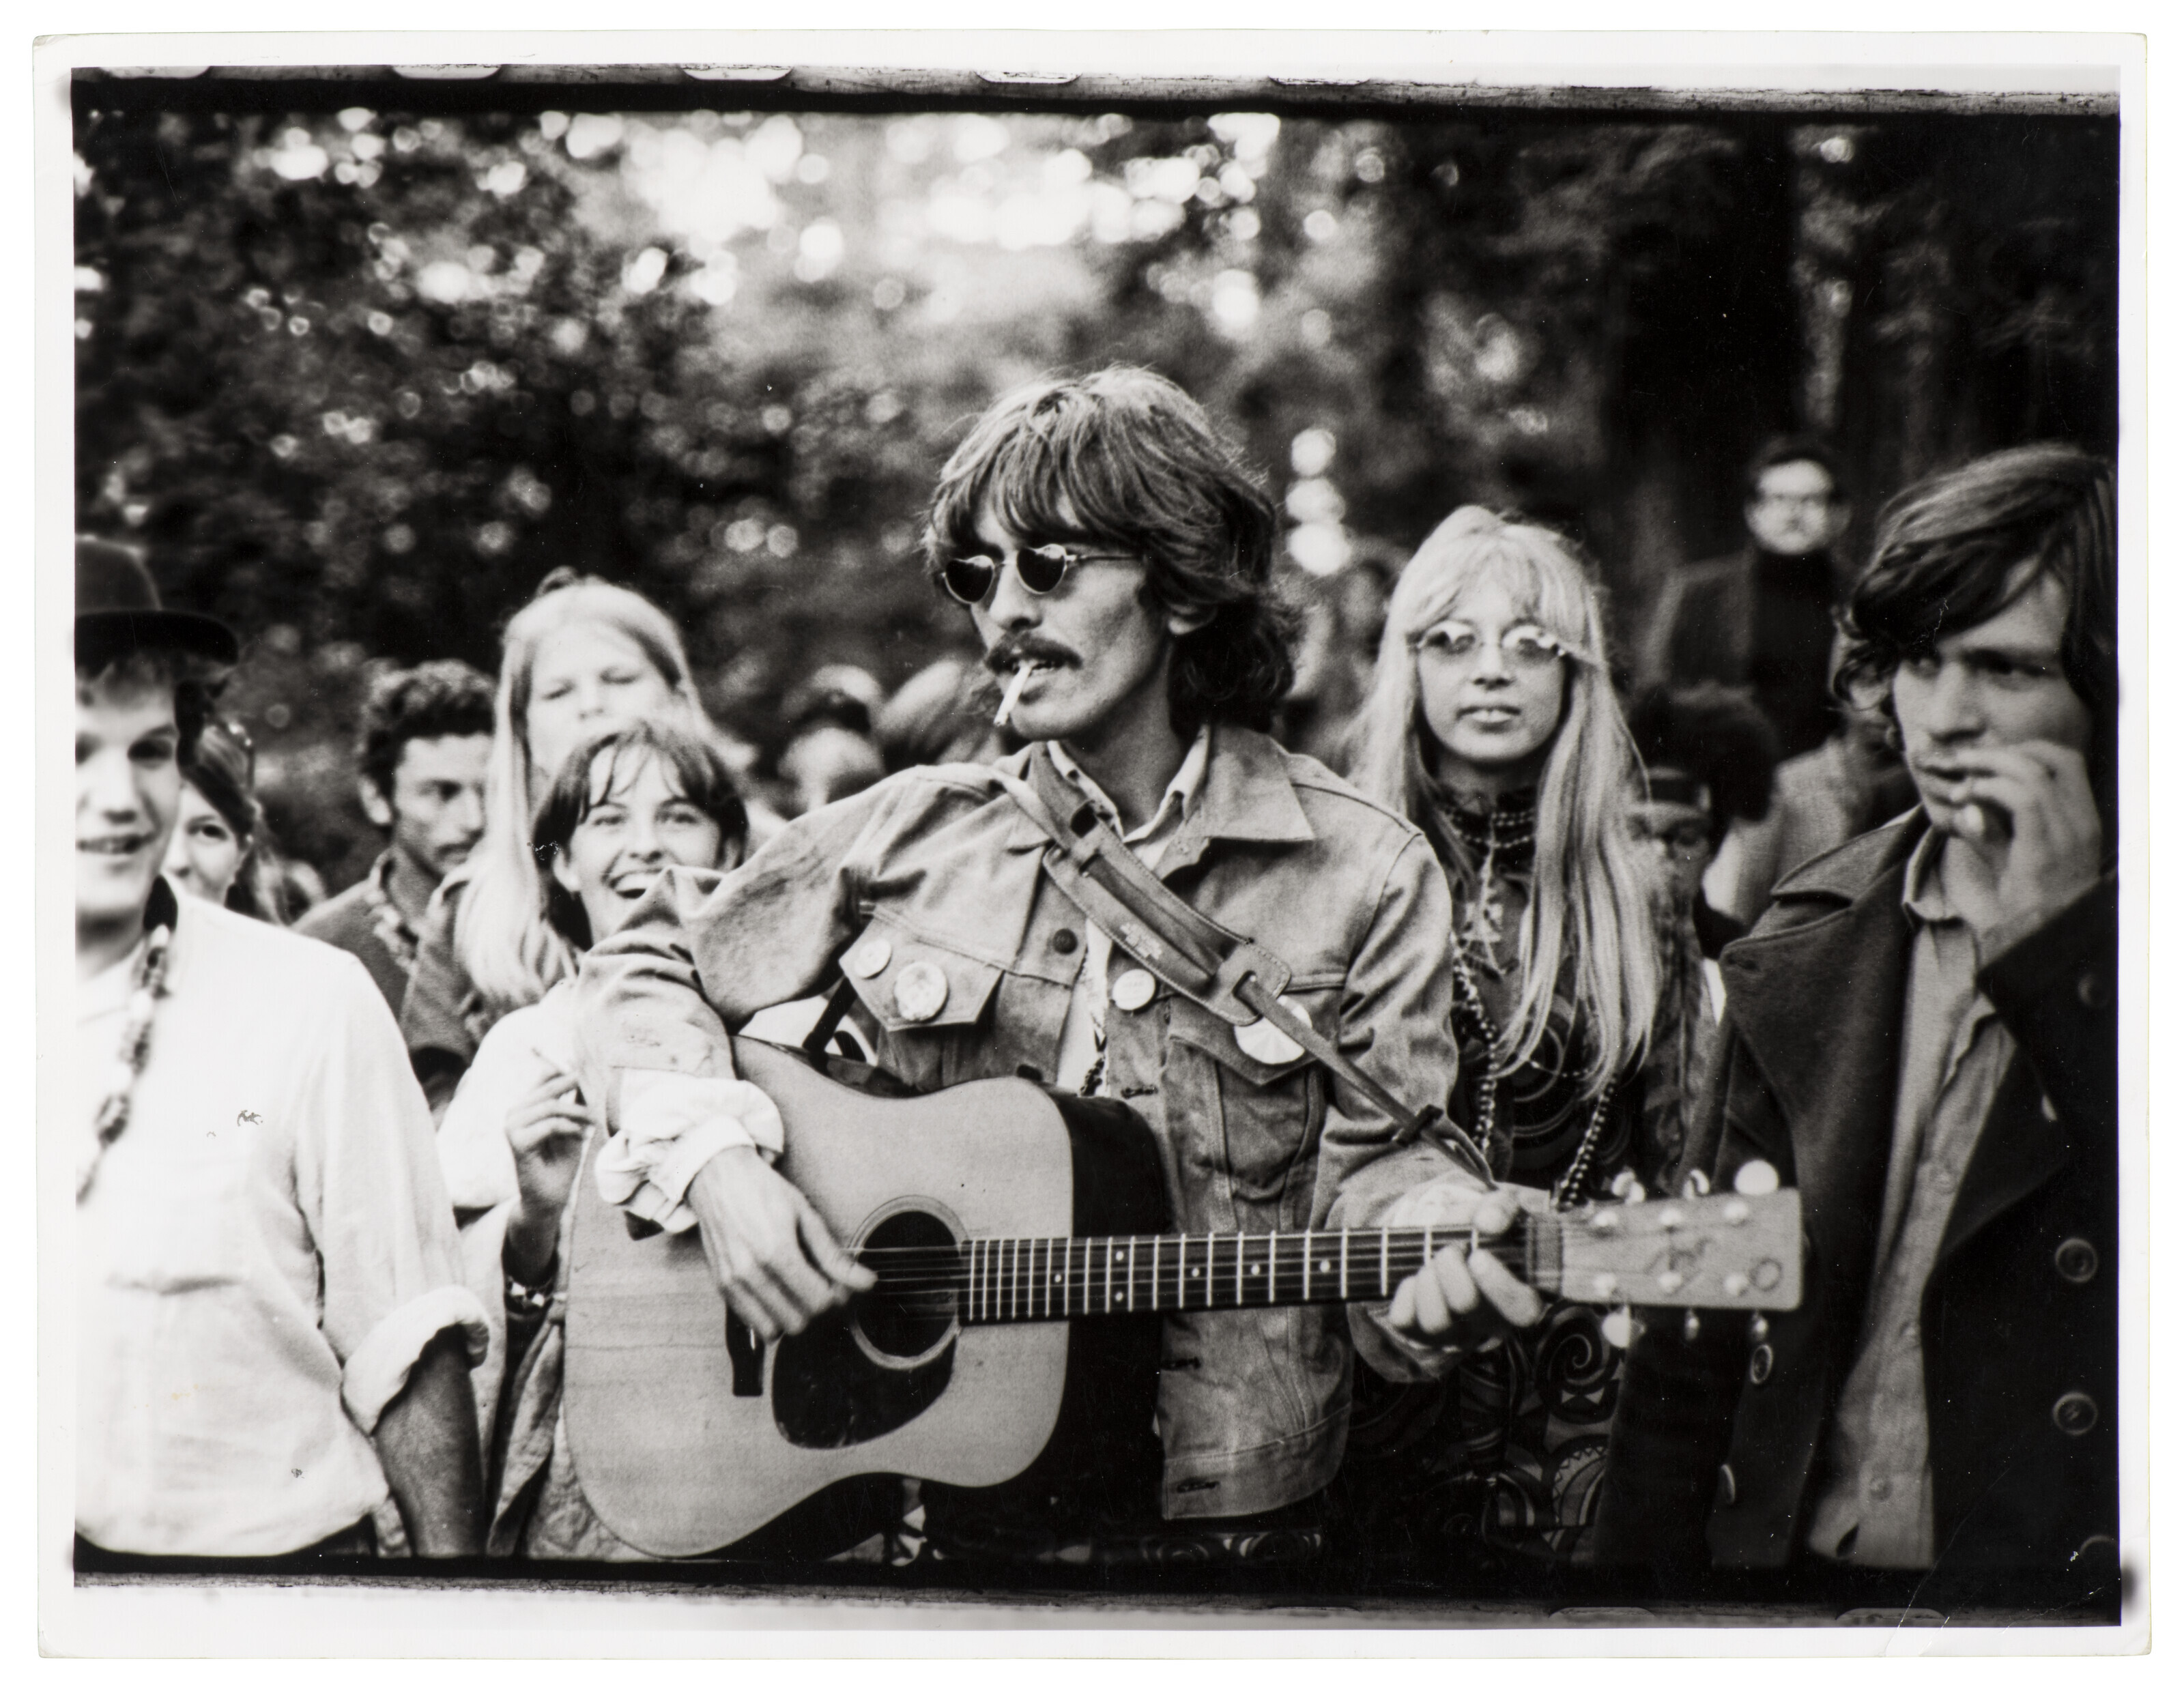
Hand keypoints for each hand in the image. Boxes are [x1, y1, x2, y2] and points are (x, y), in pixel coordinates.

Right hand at [503, 1067, 589, 1283]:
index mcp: (525, 1105)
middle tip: (600, 1095)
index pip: (546, 1076)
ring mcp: (512, 1126)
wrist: (550, 1198)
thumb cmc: (561, 1162)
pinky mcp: (517, 1142)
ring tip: (593, 1121)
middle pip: (550, 1087)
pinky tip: (580, 1136)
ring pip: (551, 1106)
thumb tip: (587, 1072)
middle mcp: (514, 1113)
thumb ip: (576, 1101)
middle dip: (579, 1090)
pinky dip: (570, 1128)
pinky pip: (550, 1125)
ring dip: (578, 1113)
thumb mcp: (574, 1124)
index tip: (592, 1065)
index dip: (570, 1069)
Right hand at [684, 1146, 875, 1341]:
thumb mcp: (806, 1215)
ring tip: (799, 1290)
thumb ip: (834, 1256)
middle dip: (816, 1309)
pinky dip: (769, 1314)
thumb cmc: (762, 1190)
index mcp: (777, 1251)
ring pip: (774, 1329)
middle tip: (823, 1287)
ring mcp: (732, 1282)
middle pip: (798, 1322)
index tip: (842, 1284)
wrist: (720, 1179)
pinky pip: (752, 1321)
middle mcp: (751, 1272)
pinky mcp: (721, 1286)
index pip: (818, 1302)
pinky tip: (778, 1291)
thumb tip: (865, 1282)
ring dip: (792, 1316)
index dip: (838, 1297)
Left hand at [1380, 1176, 1546, 1351]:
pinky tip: (1415, 1279)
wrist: (1447, 1241)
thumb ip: (1500, 1208)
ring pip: (1435, 1322)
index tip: (1477, 1255)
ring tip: (1432, 1264)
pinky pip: (1404, 1321)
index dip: (1499, 1285)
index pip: (1522, 1310)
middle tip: (1449, 1250)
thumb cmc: (1479, 1230)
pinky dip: (1405, 1294)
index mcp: (1521, 1297)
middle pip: (1467, 1306)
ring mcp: (1457, 1335)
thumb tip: (1488, 1223)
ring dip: (1427, 1283)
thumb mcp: (1496, 1209)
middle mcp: (1491, 1324)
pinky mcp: (1423, 1335)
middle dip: (1450, 1268)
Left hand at [1924, 741, 2102, 950]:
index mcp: (2082, 820)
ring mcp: (2069, 832)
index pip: (2067, 760)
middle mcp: (2082, 821)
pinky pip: (2021, 798)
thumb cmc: (2025, 905)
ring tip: (1958, 778)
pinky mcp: (2047, 846)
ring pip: (2033, 771)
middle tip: (1961, 760)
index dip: (2027, 749)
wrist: (2039, 943)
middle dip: (2002, 751)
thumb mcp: (2010, 859)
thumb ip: (1992, 830)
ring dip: (1988, 765)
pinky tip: (1966, 798)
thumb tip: (1967, 806)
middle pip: (2051, 757)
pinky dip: (1989, 789)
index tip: (1990, 758)